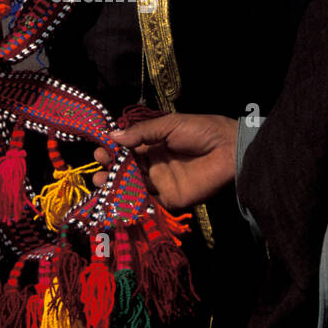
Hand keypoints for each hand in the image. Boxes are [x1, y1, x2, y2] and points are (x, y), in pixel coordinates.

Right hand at [91, 113, 236, 209]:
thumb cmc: (201, 131)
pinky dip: (132, 203)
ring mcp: (161, 182)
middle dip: (109, 168)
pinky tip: (118, 199)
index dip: (112, 150)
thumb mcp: (168, 125)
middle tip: (99, 166)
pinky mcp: (170, 199)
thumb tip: (112, 136)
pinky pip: (148, 203)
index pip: (126, 149)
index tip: (99, 149)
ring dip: (115, 185)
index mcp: (153, 144)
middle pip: (126, 169)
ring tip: (100, 181)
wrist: (228, 150)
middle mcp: (154, 164)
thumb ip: (141, 133)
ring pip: (133, 186)